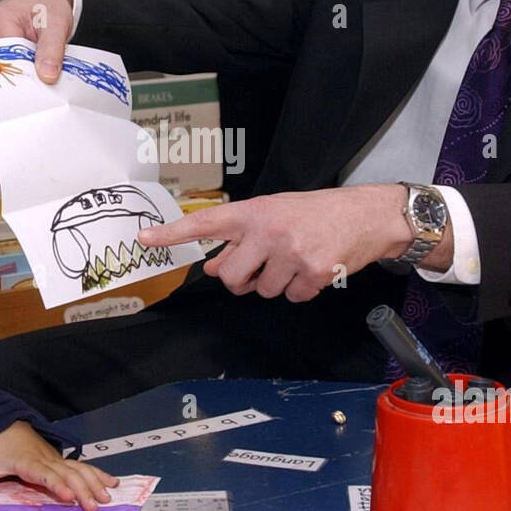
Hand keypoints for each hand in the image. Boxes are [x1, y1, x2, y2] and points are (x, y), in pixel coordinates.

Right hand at [0, 0, 72, 83]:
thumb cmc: (47, 8)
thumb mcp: (57, 26)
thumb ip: (52, 52)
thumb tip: (47, 77)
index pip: (3, 60)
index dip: (21, 77)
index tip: (35, 87)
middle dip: (14, 78)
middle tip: (35, 79)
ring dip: (10, 73)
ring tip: (29, 66)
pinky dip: (5, 70)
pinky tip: (19, 66)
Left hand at [0, 421, 118, 510]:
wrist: (5, 426)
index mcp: (28, 461)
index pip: (44, 474)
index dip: (57, 484)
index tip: (69, 495)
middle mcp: (46, 459)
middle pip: (67, 474)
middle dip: (82, 489)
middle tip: (94, 505)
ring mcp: (56, 459)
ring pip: (79, 470)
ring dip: (94, 482)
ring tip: (107, 497)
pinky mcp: (61, 461)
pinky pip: (82, 467)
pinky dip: (98, 474)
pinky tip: (111, 482)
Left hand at [138, 185, 416, 301]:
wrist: (365, 215)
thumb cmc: (315, 213)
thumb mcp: (273, 216)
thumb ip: (241, 239)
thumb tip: (210, 265)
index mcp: (254, 212)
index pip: (205, 223)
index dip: (173, 233)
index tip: (145, 239)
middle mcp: (268, 231)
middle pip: (231, 278)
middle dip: (242, 280)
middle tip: (261, 268)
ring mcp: (290, 253)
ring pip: (263, 291)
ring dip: (276, 284)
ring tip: (296, 260)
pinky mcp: (312, 273)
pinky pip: (292, 298)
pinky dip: (301, 290)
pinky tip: (313, 269)